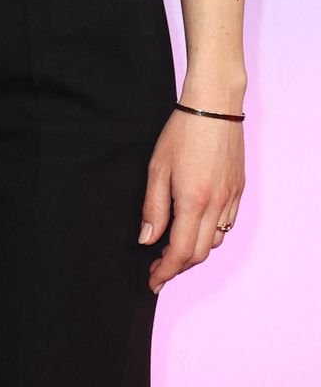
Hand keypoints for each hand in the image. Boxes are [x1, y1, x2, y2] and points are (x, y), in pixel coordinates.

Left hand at [138, 110, 244, 292]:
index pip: (181, 252)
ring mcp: (231, 198)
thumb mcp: (157, 167)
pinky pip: (227, 223)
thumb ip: (154, 207)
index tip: (153, 280)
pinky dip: (210, 234)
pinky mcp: (238, 190)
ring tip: (174, 248)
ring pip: (215, 241)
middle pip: (200, 253)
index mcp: (193, 201)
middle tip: (159, 268)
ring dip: (195, 251)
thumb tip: (148, 239)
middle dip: (178, 266)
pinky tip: (195, 226)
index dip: (165, 271)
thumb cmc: (182, 131)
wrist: (214, 106)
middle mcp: (216, 205)